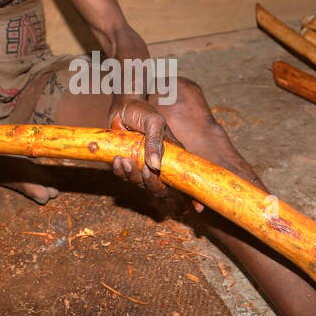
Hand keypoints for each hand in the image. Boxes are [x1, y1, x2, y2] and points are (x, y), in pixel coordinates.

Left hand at [107, 97, 201, 211]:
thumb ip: (156, 143)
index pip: (184, 180)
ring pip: (140, 183)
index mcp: (172, 156)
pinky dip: (120, 171)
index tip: (198, 209)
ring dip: (132, 175)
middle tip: (144, 169)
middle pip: (160, 187)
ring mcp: (142, 165)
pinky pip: (124, 176)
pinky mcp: (127, 163)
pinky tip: (118, 159)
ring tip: (125, 159)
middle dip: (152, 183)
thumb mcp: (154, 123)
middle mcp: (159, 164)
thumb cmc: (143, 112)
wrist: (123, 106)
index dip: (191, 196)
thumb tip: (155, 166)